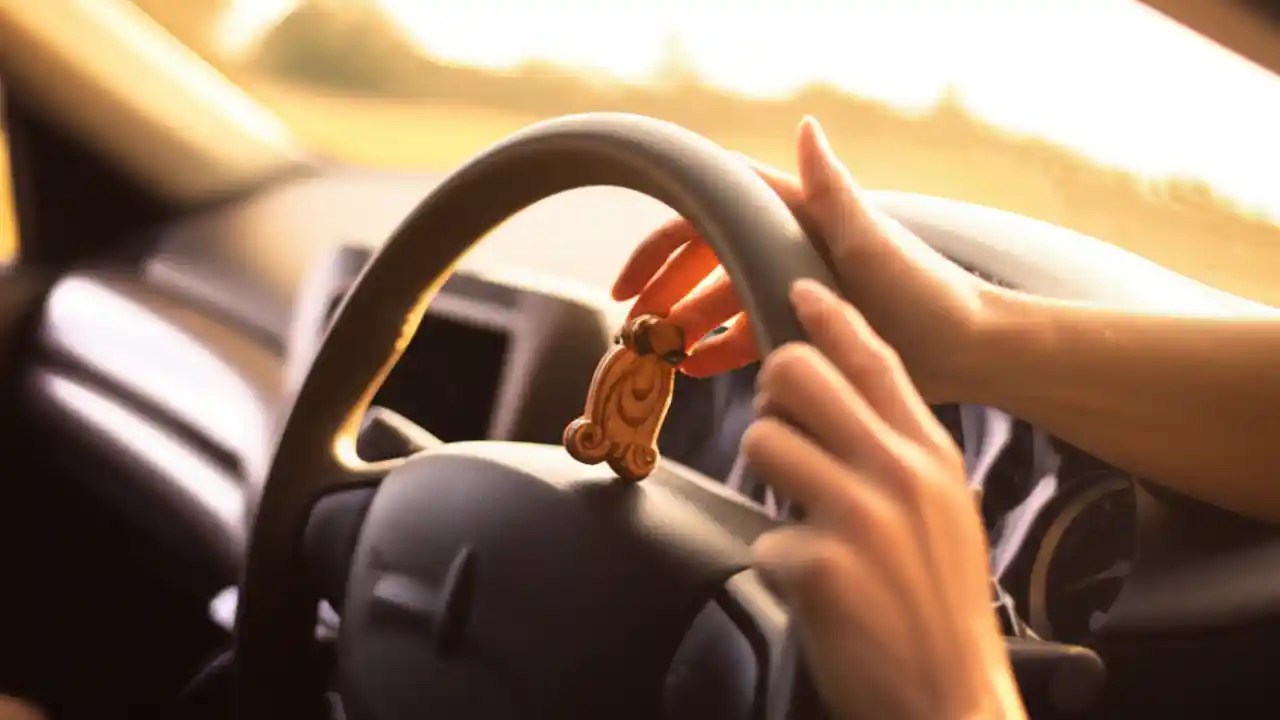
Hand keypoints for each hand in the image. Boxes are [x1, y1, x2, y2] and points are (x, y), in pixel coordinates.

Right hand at [611, 116, 988, 399]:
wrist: (970, 349)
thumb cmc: (925, 291)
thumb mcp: (871, 240)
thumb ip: (832, 188)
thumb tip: (807, 125)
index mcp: (796, 217)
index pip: (710, 215)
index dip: (661, 244)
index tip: (628, 282)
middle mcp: (789, 245)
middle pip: (706, 259)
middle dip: (665, 290)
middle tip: (633, 324)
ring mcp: (795, 287)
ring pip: (723, 300)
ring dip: (687, 323)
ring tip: (659, 354)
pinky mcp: (807, 325)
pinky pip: (749, 333)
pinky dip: (720, 349)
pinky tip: (697, 370)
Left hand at [744, 280, 1023, 719]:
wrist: (951, 697)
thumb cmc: (942, 605)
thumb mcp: (945, 512)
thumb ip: (901, 456)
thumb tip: (841, 410)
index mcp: (931, 455)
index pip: (876, 360)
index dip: (831, 319)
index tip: (800, 291)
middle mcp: (898, 473)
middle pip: (799, 374)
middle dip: (773, 391)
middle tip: (777, 421)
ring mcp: (859, 515)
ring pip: (763, 441)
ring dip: (769, 481)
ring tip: (800, 522)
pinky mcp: (820, 564)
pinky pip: (763, 537)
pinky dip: (779, 566)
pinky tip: (815, 590)